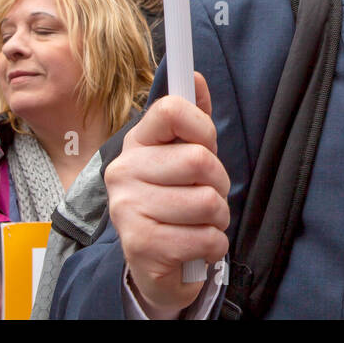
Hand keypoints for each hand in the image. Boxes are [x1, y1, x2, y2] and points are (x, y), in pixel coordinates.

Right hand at [106, 71, 229, 318]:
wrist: (155, 265)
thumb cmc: (176, 201)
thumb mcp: (185, 157)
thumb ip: (193, 119)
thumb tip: (195, 77)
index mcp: (136, 142)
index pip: (171, 110)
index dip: (203, 127)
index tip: (206, 146)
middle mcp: (123, 170)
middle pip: (199, 160)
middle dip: (220, 183)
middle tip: (207, 196)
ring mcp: (127, 207)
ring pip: (208, 202)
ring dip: (218, 219)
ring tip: (200, 224)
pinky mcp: (140, 245)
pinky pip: (206, 238)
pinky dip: (214, 246)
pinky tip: (196, 247)